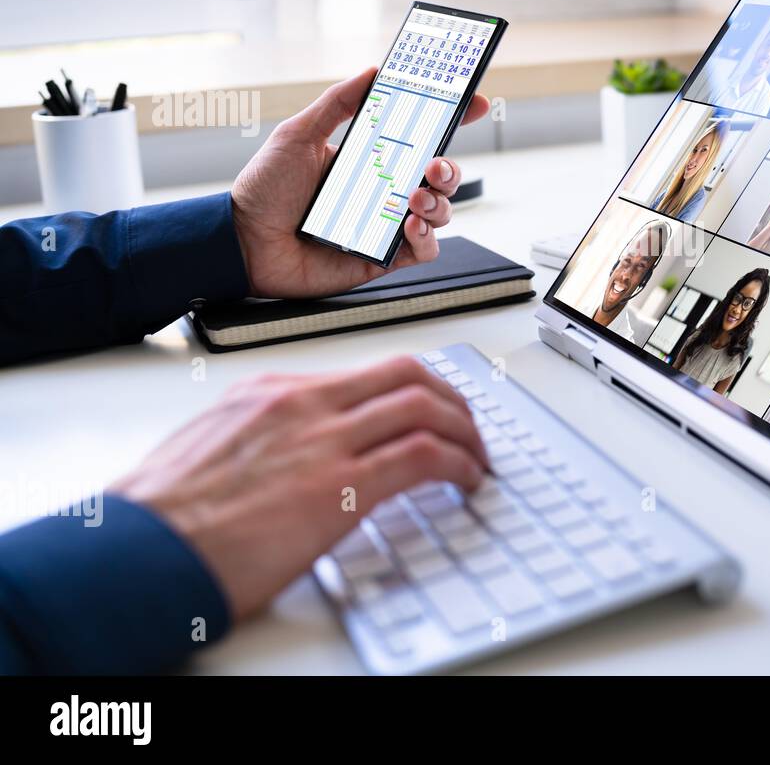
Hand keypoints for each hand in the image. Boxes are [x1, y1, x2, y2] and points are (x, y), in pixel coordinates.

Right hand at [111, 356, 487, 619]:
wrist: (136, 552)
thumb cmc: (161, 517)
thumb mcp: (214, 451)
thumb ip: (265, 442)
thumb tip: (300, 461)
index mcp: (271, 393)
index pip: (365, 372)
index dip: (413, 388)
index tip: (432, 408)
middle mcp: (303, 404)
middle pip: (406, 375)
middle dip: (451, 399)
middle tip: (468, 428)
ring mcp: (323, 440)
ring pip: (424, 406)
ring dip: (465, 432)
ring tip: (476, 458)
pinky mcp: (341, 487)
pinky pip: (424, 456)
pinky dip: (459, 463)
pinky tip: (467, 480)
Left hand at [231, 68, 490, 297]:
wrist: (243, 243)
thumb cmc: (264, 191)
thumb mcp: (298, 134)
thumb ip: (338, 102)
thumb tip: (373, 71)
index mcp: (371, 159)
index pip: (422, 138)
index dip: (454, 120)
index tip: (474, 102)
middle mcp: (384, 191)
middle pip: (441, 177)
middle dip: (450, 169)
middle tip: (434, 165)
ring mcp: (387, 224)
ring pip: (441, 211)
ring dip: (438, 202)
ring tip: (412, 198)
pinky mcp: (384, 257)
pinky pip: (425, 249)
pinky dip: (426, 237)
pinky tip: (408, 225)